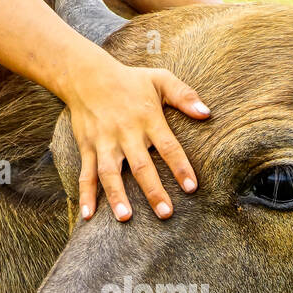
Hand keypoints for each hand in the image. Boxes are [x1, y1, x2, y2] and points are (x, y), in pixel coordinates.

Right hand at [65, 60, 209, 220]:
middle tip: (166, 214)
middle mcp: (125, 133)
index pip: (168, 146)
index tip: (192, 188)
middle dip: (153, 191)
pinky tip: (88, 215)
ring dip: (117, 196)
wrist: (86, 75)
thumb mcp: (160, 79)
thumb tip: (207, 113)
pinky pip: (86, 174)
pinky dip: (86, 195)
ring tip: (126, 217)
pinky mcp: (87, 148)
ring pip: (110, 173)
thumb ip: (184, 95)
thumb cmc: (129, 80)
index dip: (180, 167)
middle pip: (141, 166)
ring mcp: (104, 142)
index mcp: (147, 119)